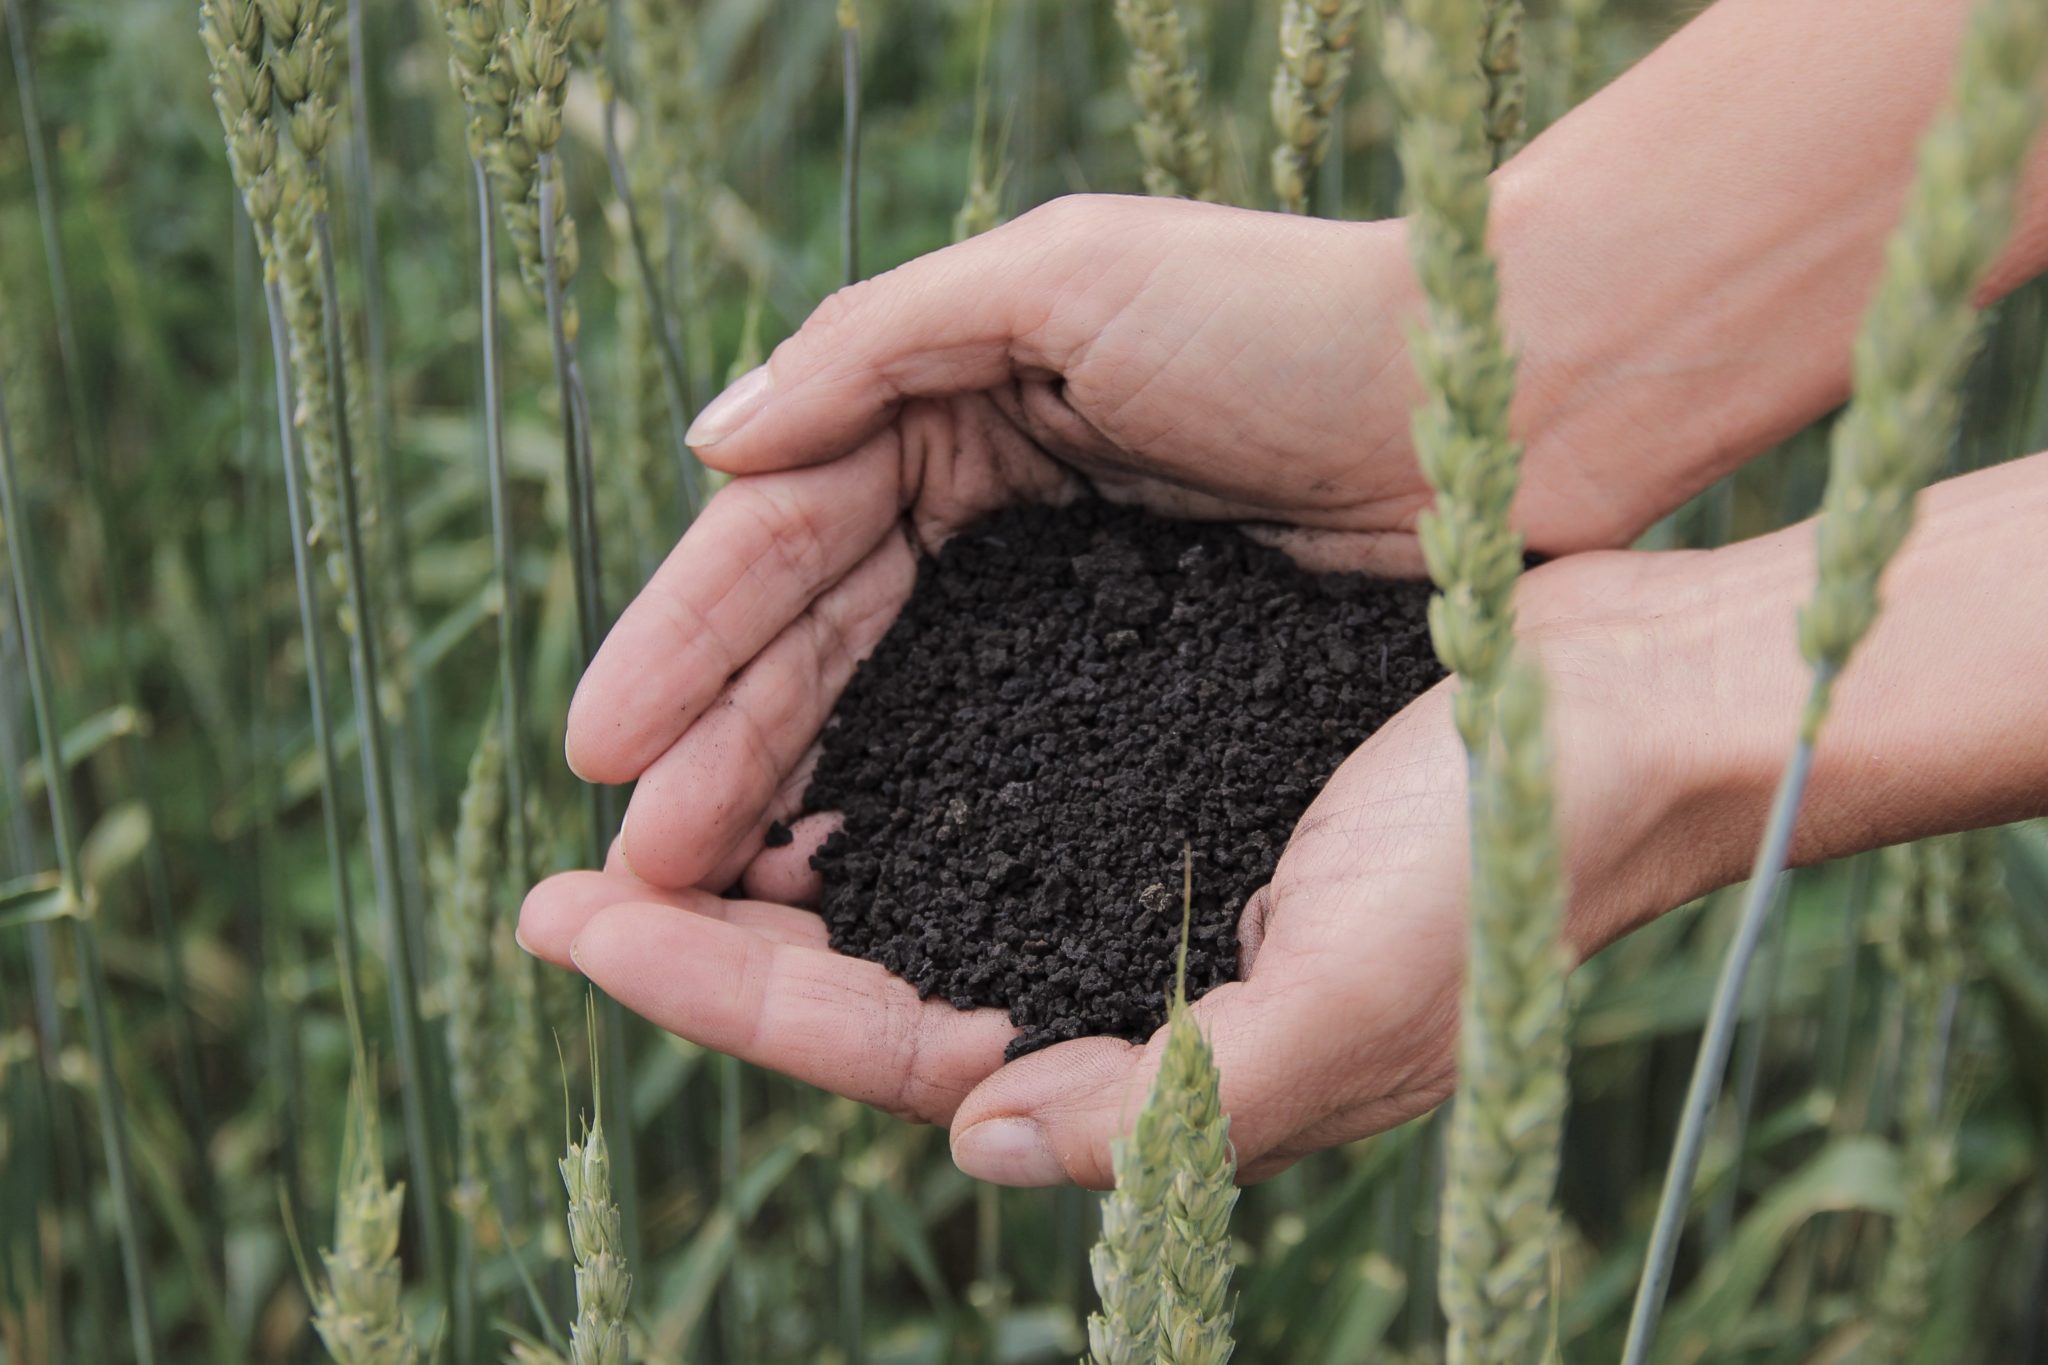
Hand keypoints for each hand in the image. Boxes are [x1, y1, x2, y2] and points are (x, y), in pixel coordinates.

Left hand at [518, 549, 1706, 1184]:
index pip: (881, 1044)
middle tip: (550, 886)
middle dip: (700, 940)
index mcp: (1139, 1061)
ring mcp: (1121, 892)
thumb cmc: (1514, 862)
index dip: (719, 992)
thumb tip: (979, 1147)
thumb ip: (1176, 1098)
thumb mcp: (1356, 995)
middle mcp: (1108, 990)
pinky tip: (807, 751)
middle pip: (860, 982)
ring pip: (902, 898)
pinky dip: (875, 783)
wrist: (1619, 719)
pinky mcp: (1148, 785)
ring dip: (774, 864)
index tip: (571, 924)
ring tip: (644, 817)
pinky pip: (973, 800)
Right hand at [560, 194, 1472, 893]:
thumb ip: (876, 347)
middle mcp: (986, 518)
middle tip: (631, 860)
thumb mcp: (1065, 276)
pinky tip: (851, 881)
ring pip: (890, 714)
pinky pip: (993, 758)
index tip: (599, 744)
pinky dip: (916, 815)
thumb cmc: (1291, 310)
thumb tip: (709, 445)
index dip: (687, 642)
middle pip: (816, 647)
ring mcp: (1056, 611)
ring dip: (790, 801)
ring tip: (703, 898)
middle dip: (719, 750)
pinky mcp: (1133, 689)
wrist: (1504, 385)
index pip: (784, 540)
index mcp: (949, 414)